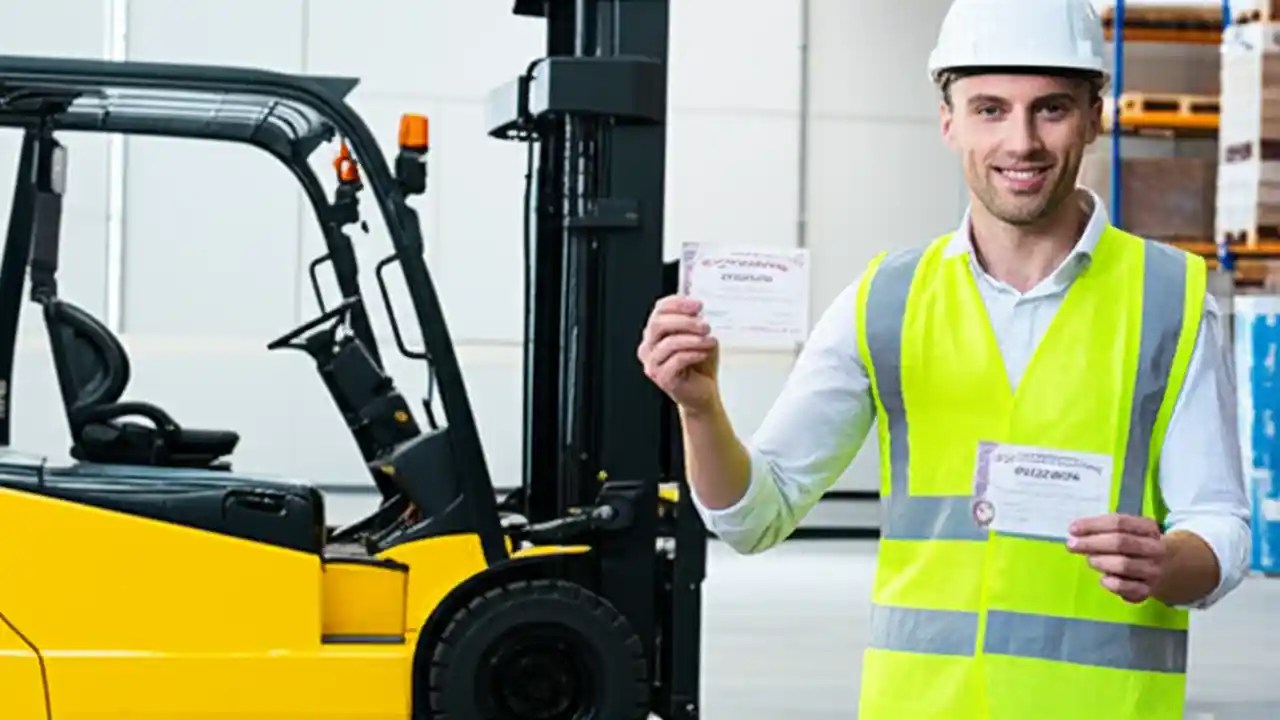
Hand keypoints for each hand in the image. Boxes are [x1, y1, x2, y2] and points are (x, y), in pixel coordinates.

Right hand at [637, 295, 719, 412]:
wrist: (703, 392)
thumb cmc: (700, 365)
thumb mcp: (699, 337)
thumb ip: (695, 322)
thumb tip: (696, 308)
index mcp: (655, 333)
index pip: (659, 310)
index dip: (678, 304)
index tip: (697, 305)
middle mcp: (649, 347)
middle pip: (658, 324)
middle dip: (684, 321)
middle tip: (704, 325)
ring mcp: (653, 364)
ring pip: (668, 343)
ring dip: (693, 339)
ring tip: (709, 341)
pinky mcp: (662, 378)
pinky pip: (675, 360)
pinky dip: (692, 354)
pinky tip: (704, 353)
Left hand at [1066, 513, 1165, 603]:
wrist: (1167, 569)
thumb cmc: (1136, 545)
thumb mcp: (1126, 531)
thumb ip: (1103, 529)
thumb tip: (1075, 531)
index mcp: (1149, 527)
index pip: (1119, 522)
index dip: (1093, 525)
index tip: (1072, 529)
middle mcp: (1155, 549)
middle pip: (1121, 542)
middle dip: (1092, 543)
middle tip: (1071, 545)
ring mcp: (1154, 570)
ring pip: (1124, 565)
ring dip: (1101, 562)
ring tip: (1090, 560)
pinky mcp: (1148, 590)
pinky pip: (1126, 587)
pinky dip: (1111, 583)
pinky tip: (1104, 579)